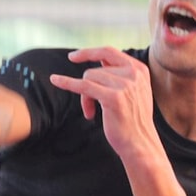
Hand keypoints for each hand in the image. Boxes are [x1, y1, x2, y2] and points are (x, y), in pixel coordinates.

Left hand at [54, 48, 160, 164]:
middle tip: (90, 105)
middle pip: (96, 70)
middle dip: (89, 86)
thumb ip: (119, 73)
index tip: (73, 56)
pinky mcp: (113, 98)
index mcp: (139, 70)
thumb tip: (98, 57)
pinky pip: (83, 86)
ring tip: (91, 112)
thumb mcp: (134, 90)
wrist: (140, 143)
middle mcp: (133, 74)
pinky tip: (55, 80)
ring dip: (85, 97)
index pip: (109, 52)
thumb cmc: (134, 121)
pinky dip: (67, 82)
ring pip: (89, 78)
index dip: (89, 52)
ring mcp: (124, 85)